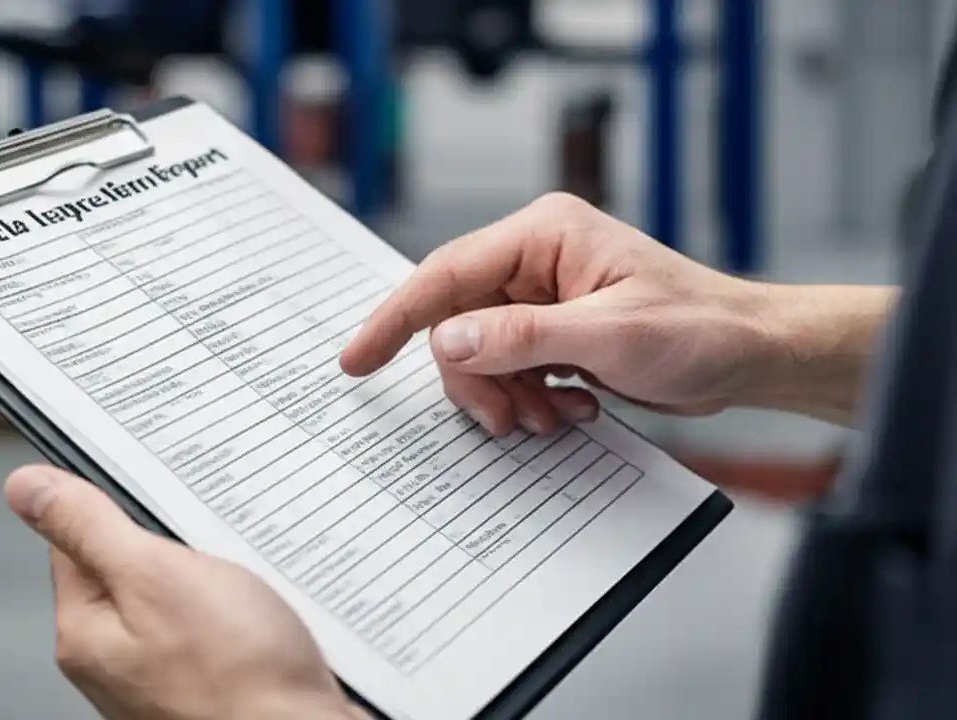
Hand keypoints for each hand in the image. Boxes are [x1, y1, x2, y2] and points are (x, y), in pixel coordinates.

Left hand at [4, 466, 364, 719]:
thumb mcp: (155, 575)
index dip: (119, 507)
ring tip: (244, 585)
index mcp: (86, 632)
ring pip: (182, 594)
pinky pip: (217, 626)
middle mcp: (116, 661)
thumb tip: (27, 489)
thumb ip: (90, 528)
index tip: (158, 498)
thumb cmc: (239, 678)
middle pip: (132, 566)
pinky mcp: (209, 682)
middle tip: (211, 545)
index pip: (76, 539)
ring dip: (215, 576)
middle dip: (176, 544)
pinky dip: (241, 611)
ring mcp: (163, 676)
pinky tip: (262, 616)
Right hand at [341, 193, 893, 430]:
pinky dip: (529, 398)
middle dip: (478, 379)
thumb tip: (446, 342)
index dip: (396, 318)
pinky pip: (509, 369)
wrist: (750, 356)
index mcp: (543, 235)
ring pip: (480, 354)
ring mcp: (543, 297)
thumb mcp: (609, 337)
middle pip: (458, 324)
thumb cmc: (699, 330)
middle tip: (509, 418)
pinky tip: (570, 408)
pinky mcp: (554, 331)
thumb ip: (521, 338)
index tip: (358, 358)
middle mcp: (535, 259)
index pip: (446, 275)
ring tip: (553, 417)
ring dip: (507, 395)